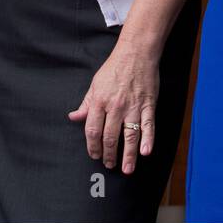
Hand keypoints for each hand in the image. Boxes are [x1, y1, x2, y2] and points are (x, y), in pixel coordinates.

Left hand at [68, 42, 158, 174]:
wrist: (136, 53)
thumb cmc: (115, 67)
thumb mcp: (95, 84)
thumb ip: (86, 104)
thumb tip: (74, 117)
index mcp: (100, 101)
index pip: (93, 130)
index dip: (92, 146)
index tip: (94, 155)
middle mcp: (116, 106)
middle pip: (110, 137)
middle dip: (108, 155)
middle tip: (109, 164)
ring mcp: (133, 106)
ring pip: (129, 136)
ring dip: (128, 156)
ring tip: (126, 169)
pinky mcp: (148, 105)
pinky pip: (148, 126)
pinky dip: (148, 140)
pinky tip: (145, 152)